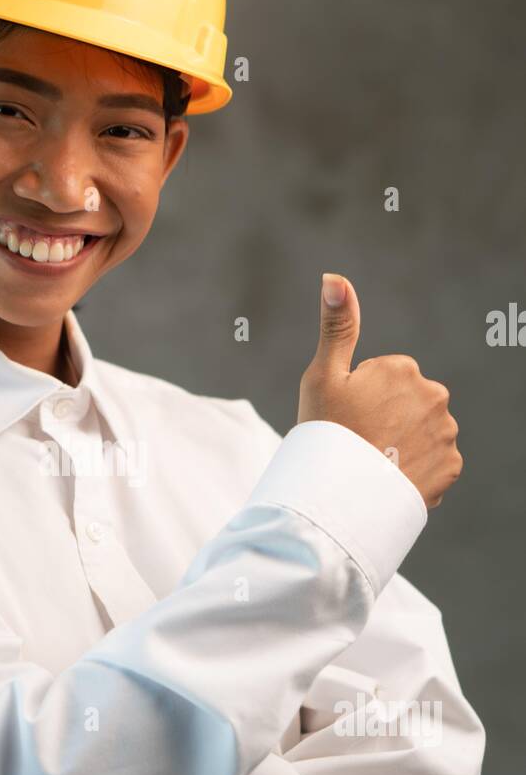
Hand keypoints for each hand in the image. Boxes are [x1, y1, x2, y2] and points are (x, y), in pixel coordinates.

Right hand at [298, 273, 462, 508]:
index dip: (361, 399)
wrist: (339, 496)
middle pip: (408, 404)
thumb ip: (337, 326)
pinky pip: (434, 463)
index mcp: (403, 369)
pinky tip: (391, 478)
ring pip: (423, 433)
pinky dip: (416, 470)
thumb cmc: (324, 433)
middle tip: (359, 441)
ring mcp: (446, 433)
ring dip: (404, 445)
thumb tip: (334, 277)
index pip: (386, 379)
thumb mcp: (322, 375)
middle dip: (388, 419)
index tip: (347, 417)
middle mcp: (434, 395)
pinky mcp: (451, 467)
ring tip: (374, 463)